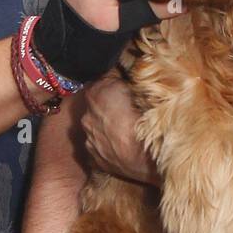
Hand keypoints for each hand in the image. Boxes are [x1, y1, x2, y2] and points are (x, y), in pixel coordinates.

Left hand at [82, 70, 158, 185]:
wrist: (144, 156)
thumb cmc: (145, 119)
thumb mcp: (140, 87)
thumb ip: (126, 79)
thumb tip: (123, 72)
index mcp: (95, 94)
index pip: (101, 81)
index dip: (113, 84)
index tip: (125, 88)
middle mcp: (86, 116)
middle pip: (96, 106)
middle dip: (108, 107)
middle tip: (128, 111)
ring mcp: (89, 139)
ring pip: (96, 128)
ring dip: (107, 128)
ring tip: (126, 132)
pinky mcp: (94, 160)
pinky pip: (99, 148)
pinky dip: (108, 146)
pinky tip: (122, 147)